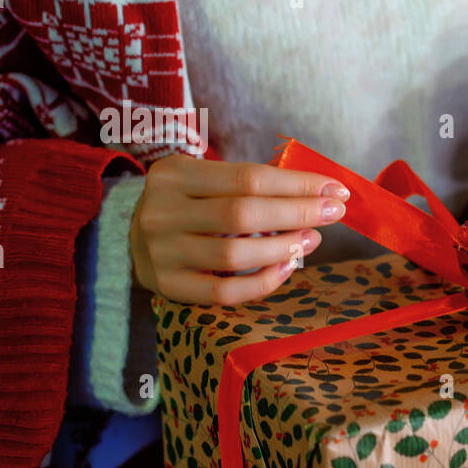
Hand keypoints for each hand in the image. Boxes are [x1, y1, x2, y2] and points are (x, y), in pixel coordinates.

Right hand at [130, 155, 350, 303]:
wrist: (132, 238)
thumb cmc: (187, 204)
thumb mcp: (206, 180)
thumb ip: (251, 183)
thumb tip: (318, 192)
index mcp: (174, 174)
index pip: (248, 177)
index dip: (297, 184)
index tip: (335, 189)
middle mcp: (161, 212)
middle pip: (242, 214)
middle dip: (297, 212)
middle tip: (333, 213)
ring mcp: (161, 253)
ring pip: (234, 256)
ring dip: (283, 247)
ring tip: (311, 238)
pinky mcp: (169, 287)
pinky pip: (225, 293)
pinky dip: (263, 282)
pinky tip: (287, 266)